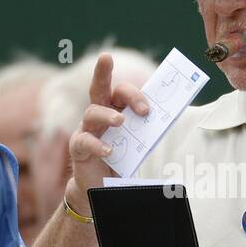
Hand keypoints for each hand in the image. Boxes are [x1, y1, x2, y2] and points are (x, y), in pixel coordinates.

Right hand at [66, 53, 150, 209]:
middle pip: (99, 88)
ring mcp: (87, 130)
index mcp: (114, 109)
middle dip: (102, 73)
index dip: (134, 95)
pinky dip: (97, 145)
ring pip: (92, 112)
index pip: (121, 92)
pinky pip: (84, 141)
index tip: (147, 109)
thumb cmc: (123, 159)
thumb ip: (147, 130)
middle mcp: (98, 115)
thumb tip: (167, 119)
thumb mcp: (138, 143)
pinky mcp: (78, 147)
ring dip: (106, 114)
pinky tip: (109, 151)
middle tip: (107, 60)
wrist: (104, 186)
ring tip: (120, 121)